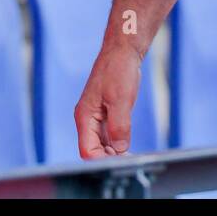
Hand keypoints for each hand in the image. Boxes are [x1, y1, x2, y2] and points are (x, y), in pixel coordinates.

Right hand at [74, 43, 142, 158]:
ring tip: (132, 157)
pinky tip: (129, 147)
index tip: (121, 164)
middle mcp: (87, 119)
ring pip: (101, 144)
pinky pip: (108, 135)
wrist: (123, 51)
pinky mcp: (105, 114)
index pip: (88, 151)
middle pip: (94, 150)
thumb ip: (119, 126)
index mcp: (85, 116)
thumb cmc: (118, 69)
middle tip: (130, 162)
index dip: (103, 161)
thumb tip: (120, 149)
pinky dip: (117, 144)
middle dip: (109, 159)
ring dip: (114, 153)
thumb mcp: (121, 99)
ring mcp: (96, 117)